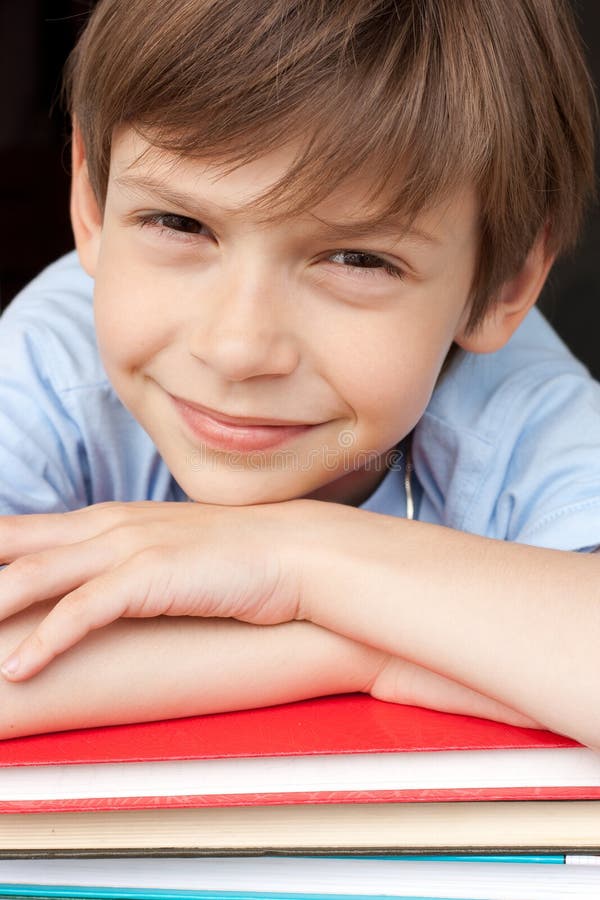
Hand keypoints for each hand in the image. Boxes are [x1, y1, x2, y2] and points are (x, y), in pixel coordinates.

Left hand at [0, 500, 306, 680]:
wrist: (296, 550)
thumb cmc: (233, 557)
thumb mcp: (166, 554)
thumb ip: (124, 563)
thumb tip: (96, 589)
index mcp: (106, 521)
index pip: (19, 532)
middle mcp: (107, 527)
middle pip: (11, 547)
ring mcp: (128, 547)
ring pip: (34, 576)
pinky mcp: (154, 575)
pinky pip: (85, 609)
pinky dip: (47, 638)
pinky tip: (19, 667)